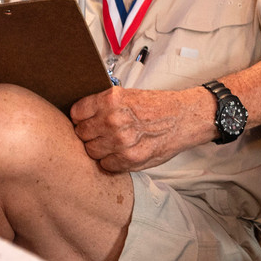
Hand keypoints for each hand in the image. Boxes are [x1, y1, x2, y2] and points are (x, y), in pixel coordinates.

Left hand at [69, 86, 212, 171]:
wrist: (184, 118)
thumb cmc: (157, 107)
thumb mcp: (129, 95)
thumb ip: (105, 105)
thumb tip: (81, 116)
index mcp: (111, 99)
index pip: (76, 113)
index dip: (80, 118)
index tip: (86, 121)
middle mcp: (113, 119)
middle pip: (81, 134)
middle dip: (89, 134)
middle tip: (101, 133)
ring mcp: (121, 141)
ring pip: (91, 151)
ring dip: (99, 149)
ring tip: (113, 143)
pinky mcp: (130, 159)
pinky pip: (106, 165)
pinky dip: (111, 162)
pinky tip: (122, 153)